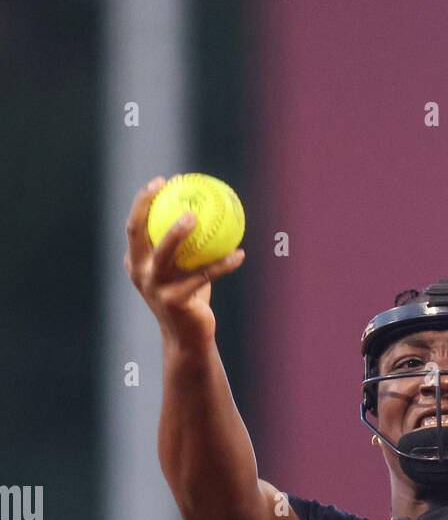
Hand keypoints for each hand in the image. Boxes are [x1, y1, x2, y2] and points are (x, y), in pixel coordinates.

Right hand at [123, 175, 244, 352]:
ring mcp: (155, 287)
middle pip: (136, 232)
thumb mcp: (184, 271)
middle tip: (165, 185)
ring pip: (165, 252)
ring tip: (193, 216)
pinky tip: (240, 253)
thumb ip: (189, 247)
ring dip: (177, 232)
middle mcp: (140, 273)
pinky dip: (223, 264)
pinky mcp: (175, 301)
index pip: (134, 225)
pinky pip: (203, 276)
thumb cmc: (189, 300)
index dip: (143, 200)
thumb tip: (208, 212)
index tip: (162, 181)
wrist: (188, 339)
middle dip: (144, 205)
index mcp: (136, 262)